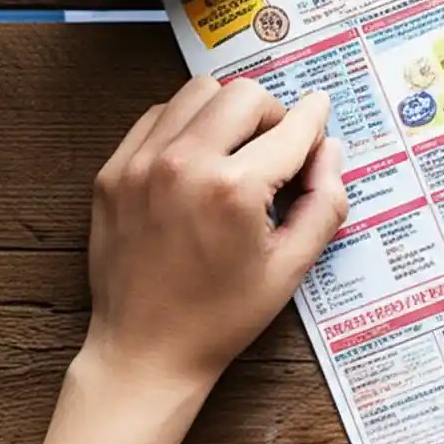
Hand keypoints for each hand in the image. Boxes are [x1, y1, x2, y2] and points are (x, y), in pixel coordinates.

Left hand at [83, 76, 346, 387]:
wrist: (146, 351)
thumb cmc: (220, 316)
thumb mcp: (291, 267)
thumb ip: (325, 202)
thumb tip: (330, 149)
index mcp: (234, 190)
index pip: (291, 128)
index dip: (315, 118)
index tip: (320, 112)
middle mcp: (183, 164)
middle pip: (245, 94)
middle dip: (272, 113)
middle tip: (277, 148)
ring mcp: (140, 164)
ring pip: (198, 92)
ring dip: (227, 110)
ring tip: (235, 149)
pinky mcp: (113, 172)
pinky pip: (157, 115)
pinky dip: (184, 124)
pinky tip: (197, 158)